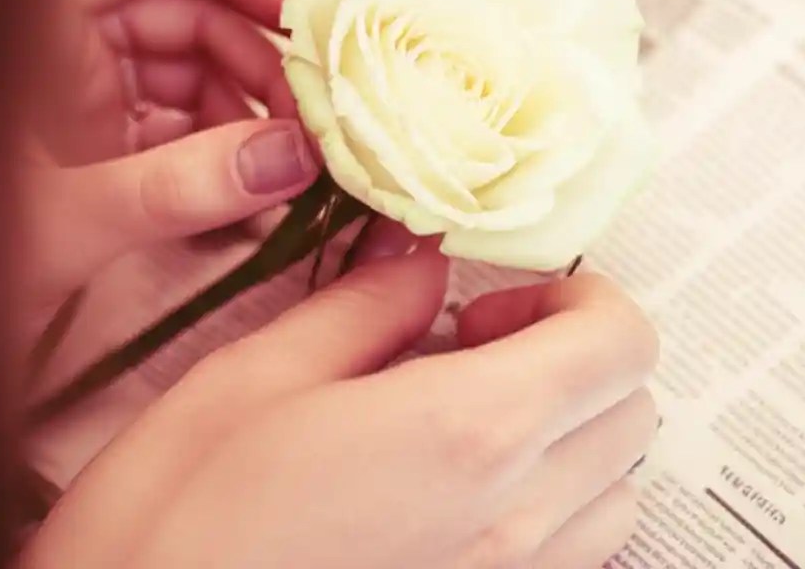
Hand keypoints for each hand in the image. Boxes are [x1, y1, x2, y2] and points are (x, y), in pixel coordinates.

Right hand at [20, 242, 658, 567]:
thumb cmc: (173, 526)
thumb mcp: (256, 378)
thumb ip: (366, 308)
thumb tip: (422, 263)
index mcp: (468, 431)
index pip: (619, 340)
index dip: (583, 296)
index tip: (504, 299)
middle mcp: (514, 518)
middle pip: (631, 409)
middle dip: (575, 355)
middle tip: (478, 346)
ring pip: (616, 490)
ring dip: (571, 434)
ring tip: (473, 420)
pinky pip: (575, 556)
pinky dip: (553, 506)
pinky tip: (461, 493)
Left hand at [22, 0, 313, 314]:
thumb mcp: (65, 222)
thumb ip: (176, 189)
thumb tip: (292, 158)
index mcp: (34, 31)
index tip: (297, 8)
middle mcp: (70, 53)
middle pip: (192, 16)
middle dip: (262, 62)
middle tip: (317, 118)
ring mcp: (96, 103)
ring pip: (203, 77)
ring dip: (260, 117)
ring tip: (300, 168)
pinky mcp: (117, 154)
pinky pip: (195, 132)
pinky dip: (235, 158)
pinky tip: (264, 197)